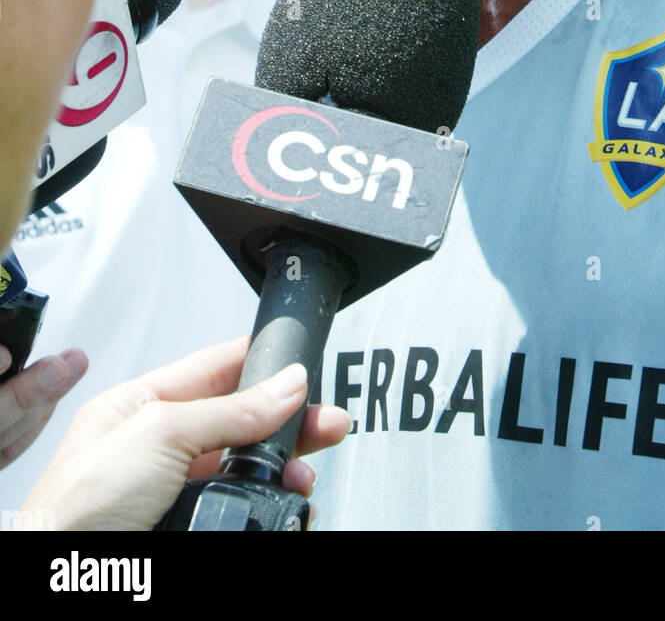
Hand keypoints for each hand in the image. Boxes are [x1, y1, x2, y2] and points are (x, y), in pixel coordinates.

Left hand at [15, 336, 351, 529]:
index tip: (301, 360)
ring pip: (245, 470)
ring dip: (282, 469)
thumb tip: (286, 384)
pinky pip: (240, 510)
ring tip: (304, 475)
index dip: (259, 363)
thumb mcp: (159, 434)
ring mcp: (174, 492)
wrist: (64, 580)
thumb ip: (228, 410)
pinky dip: (269, 506)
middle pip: (239, 423)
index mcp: (139, 408)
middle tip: (326, 423)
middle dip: (286, 422)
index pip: (213, 370)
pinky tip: (284, 502)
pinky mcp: (190, 527)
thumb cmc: (78, 509)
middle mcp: (158, 448)